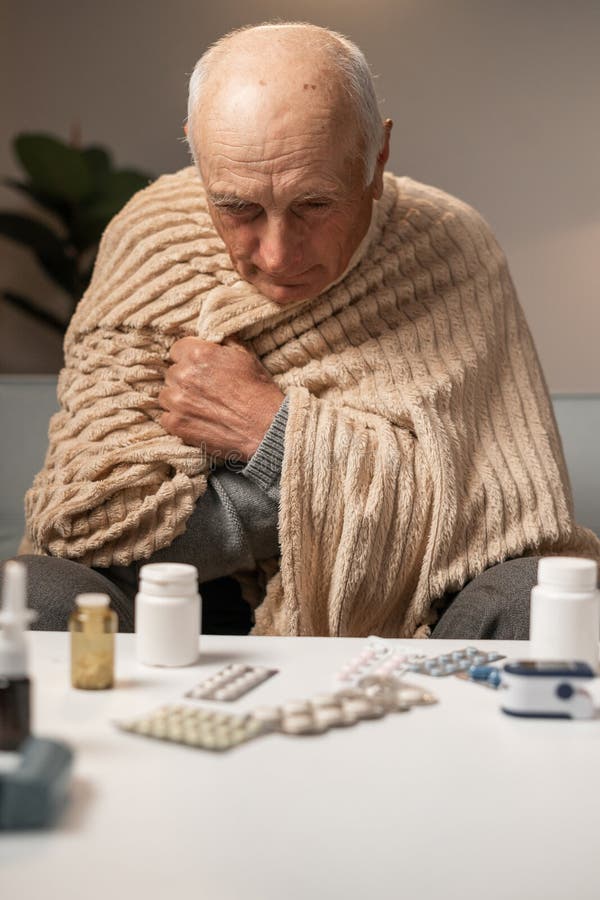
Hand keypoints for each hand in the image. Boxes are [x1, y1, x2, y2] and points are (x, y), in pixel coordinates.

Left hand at [158, 337, 284, 461]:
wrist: (266, 428)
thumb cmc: (259, 391)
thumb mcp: (245, 356)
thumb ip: (222, 343)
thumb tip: (210, 337)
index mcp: (198, 354)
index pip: (177, 350)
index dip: (189, 359)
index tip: (200, 369)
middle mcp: (184, 375)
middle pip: (172, 373)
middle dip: (185, 380)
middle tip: (206, 391)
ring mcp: (177, 401)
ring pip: (166, 395)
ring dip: (179, 400)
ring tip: (201, 407)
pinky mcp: (176, 424)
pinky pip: (166, 417)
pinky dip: (179, 419)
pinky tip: (198, 421)